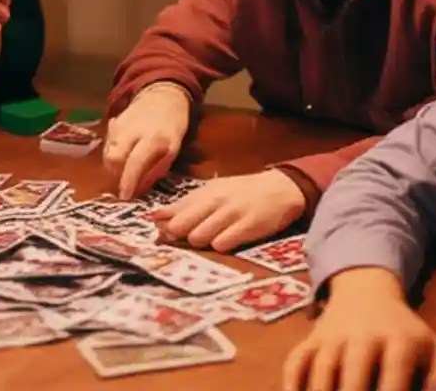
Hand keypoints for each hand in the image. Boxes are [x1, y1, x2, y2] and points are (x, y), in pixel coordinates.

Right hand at [103, 84, 189, 199]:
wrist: (163, 95)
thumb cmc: (172, 126)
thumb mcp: (174, 148)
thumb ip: (157, 168)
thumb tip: (140, 189)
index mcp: (154, 138)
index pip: (136, 162)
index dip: (128, 181)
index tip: (125, 196)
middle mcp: (134, 130)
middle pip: (114, 158)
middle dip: (116, 173)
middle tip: (124, 179)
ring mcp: (121, 125)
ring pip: (108, 152)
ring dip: (113, 164)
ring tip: (126, 165)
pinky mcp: (113, 122)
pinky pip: (107, 143)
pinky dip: (112, 152)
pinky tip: (124, 151)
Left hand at [148, 170, 306, 251]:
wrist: (282, 188)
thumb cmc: (242, 192)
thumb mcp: (213, 192)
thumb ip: (185, 205)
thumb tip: (154, 217)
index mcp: (204, 192)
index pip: (172, 213)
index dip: (166, 227)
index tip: (167, 234)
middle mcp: (214, 201)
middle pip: (180, 227)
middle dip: (181, 237)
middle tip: (192, 238)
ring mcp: (231, 213)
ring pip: (198, 237)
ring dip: (202, 243)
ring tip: (214, 238)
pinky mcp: (248, 226)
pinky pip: (222, 244)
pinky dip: (221, 247)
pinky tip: (228, 241)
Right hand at [284, 268, 435, 390]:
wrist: (366, 291)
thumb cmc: (404, 331)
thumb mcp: (432, 348)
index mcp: (399, 341)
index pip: (394, 381)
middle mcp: (362, 336)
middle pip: (352, 381)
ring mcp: (332, 337)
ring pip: (321, 374)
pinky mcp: (310, 339)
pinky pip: (295, 363)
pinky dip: (292, 386)